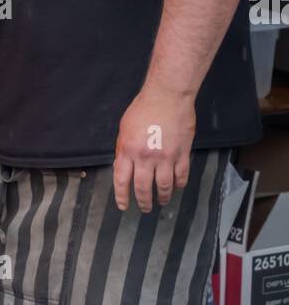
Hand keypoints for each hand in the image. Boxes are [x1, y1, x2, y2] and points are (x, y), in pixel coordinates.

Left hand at [113, 85, 195, 211]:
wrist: (168, 96)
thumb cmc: (144, 108)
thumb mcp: (124, 129)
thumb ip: (123, 149)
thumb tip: (122, 168)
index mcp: (128, 151)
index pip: (122, 181)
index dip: (122, 197)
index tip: (124, 206)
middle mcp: (146, 157)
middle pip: (143, 188)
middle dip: (144, 201)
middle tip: (145, 208)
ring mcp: (165, 157)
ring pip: (164, 186)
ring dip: (163, 197)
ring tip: (162, 201)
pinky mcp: (182, 153)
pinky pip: (181, 175)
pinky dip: (179, 184)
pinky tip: (177, 187)